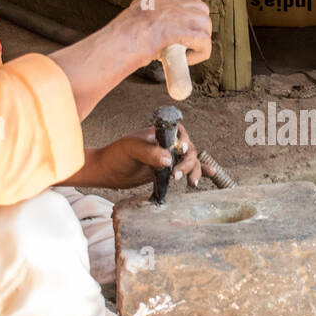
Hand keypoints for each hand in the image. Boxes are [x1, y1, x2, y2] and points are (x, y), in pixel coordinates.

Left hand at [82, 123, 203, 189]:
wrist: (107, 172)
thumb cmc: (115, 155)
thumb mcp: (131, 150)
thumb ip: (150, 153)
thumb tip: (168, 160)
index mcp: (160, 134)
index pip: (180, 134)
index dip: (185, 141)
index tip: (181, 150)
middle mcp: (167, 144)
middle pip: (189, 150)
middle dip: (188, 163)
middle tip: (177, 176)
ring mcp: (168, 157)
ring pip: (190, 161)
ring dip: (196, 170)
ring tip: (193, 182)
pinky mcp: (166, 171)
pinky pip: (185, 170)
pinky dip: (197, 172)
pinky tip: (209, 175)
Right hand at [122, 0, 211, 66]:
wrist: (118, 44)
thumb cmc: (121, 37)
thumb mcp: (135, 17)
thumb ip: (149, 17)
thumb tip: (154, 28)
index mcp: (160, 0)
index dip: (193, 13)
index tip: (187, 28)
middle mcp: (170, 4)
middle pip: (202, 10)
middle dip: (200, 27)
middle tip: (189, 42)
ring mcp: (176, 15)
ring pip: (206, 24)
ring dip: (201, 40)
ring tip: (188, 52)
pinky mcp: (181, 31)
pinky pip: (204, 40)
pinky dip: (201, 52)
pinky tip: (188, 59)